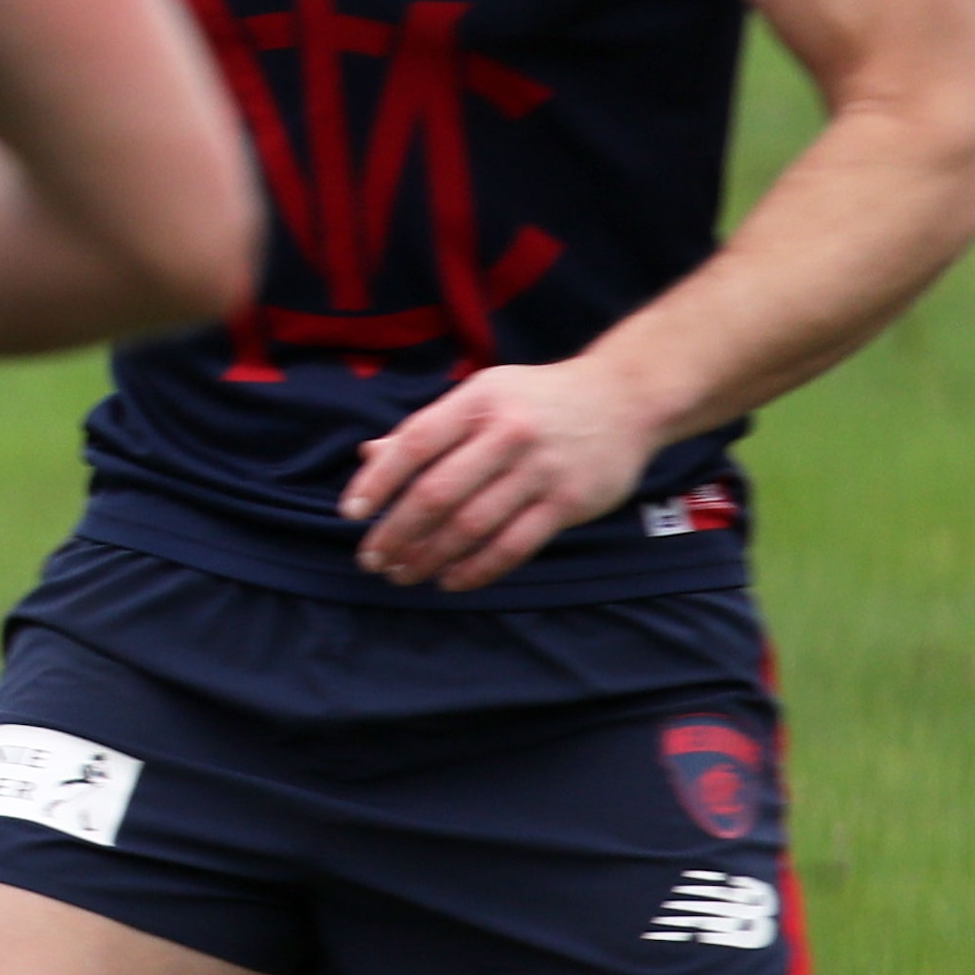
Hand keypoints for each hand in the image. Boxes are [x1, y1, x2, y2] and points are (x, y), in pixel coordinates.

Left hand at [340, 356, 667, 590]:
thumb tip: (367, 456)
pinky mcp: (570, 502)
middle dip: (396, 532)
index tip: (350, 514)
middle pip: (437, 493)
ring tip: (403, 574)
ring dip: (430, 557)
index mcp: (476, 401)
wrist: (624, 398)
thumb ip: (428, 428)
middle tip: (372, 559)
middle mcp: (507, 433)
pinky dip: (477, 569)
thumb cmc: (534, 400)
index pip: (414, 444)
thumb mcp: (481, 395)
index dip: (377, 482)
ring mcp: (541, 470)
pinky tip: (451, 580)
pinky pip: (514, 546)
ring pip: (472, 525)